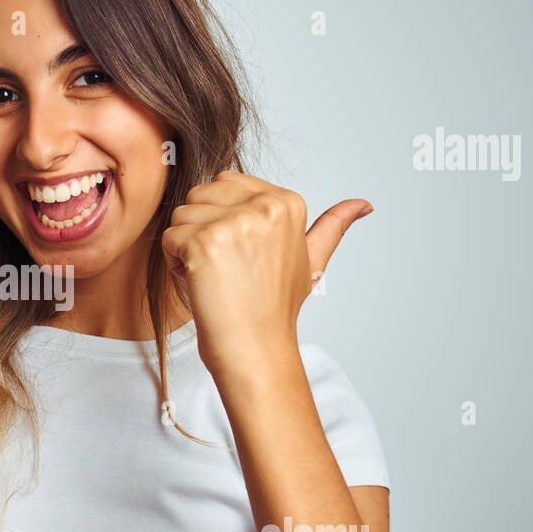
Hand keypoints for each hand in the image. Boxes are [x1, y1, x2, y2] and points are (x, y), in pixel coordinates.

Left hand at [161, 170, 372, 372]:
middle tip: (225, 266)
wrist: (256, 348)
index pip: (225, 183)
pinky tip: (200, 283)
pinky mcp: (205, 242)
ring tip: (214, 276)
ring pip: (181, 215)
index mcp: (288, 201)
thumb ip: (332, 227)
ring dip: (185, 247)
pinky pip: (169, 237)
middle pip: (199, 194)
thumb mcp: (311, 261)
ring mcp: (235, 223)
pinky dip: (174, 263)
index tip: (240, 253)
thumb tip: (364, 205)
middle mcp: (265, 205)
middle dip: (200, 228)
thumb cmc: (275, 308)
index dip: (221, 218)